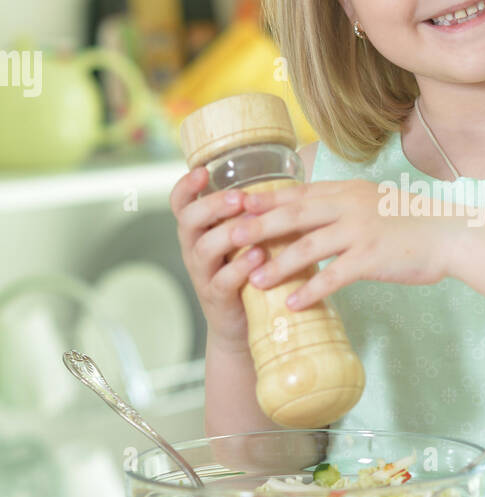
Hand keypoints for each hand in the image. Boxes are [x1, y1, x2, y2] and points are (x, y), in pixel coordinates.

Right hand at [169, 166, 270, 349]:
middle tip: (239, 199)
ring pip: (203, 249)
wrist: (244, 325)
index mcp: (200, 230)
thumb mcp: (247, 238)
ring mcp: (204, 274)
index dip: (186, 186)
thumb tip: (290, 178)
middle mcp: (195, 249)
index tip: (203, 171)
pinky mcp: (218, 298)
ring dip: (228, 234)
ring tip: (251, 225)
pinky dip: (240, 268)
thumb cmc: (252, 271)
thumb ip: (254, 213)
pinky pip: (222, 281)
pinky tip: (259, 257)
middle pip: (188, 221)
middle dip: (212, 206)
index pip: (181, 203)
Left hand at [229, 178, 457, 310]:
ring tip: (253, 279)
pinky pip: (335, 276)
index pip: (297, 193)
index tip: (234, 205)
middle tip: (230, 238)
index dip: (264, 200)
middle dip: (258, 227)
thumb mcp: (374, 201)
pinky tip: (293, 305)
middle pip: (294, 215)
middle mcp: (349, 207)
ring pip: (309, 247)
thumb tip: (315, 211)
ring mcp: (360, 231)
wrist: (451, 233)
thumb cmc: (412, 221)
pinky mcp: (372, 258)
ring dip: (278, 264)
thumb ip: (344, 204)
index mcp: (346, 191)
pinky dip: (312, 291)